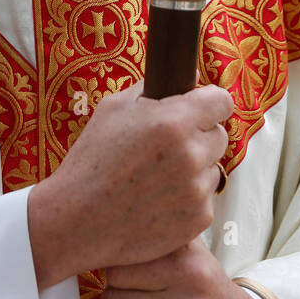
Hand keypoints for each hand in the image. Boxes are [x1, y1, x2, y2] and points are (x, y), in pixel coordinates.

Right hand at [27, 81, 231, 288]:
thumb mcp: (113, 109)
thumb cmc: (91, 161)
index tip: (202, 109)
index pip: (222, 101)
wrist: (78, 221)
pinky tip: (157, 200)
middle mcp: (192, 155)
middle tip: (168, 147)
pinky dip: (187, 199)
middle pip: (219, 136)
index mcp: (174, 122)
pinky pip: (204, 199)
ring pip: (211, 169)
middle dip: (198, 137)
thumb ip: (152, 88)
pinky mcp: (198, 219)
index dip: (210, 103)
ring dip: (194, 170)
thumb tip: (186, 77)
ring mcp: (197, 191)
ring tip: (156, 178)